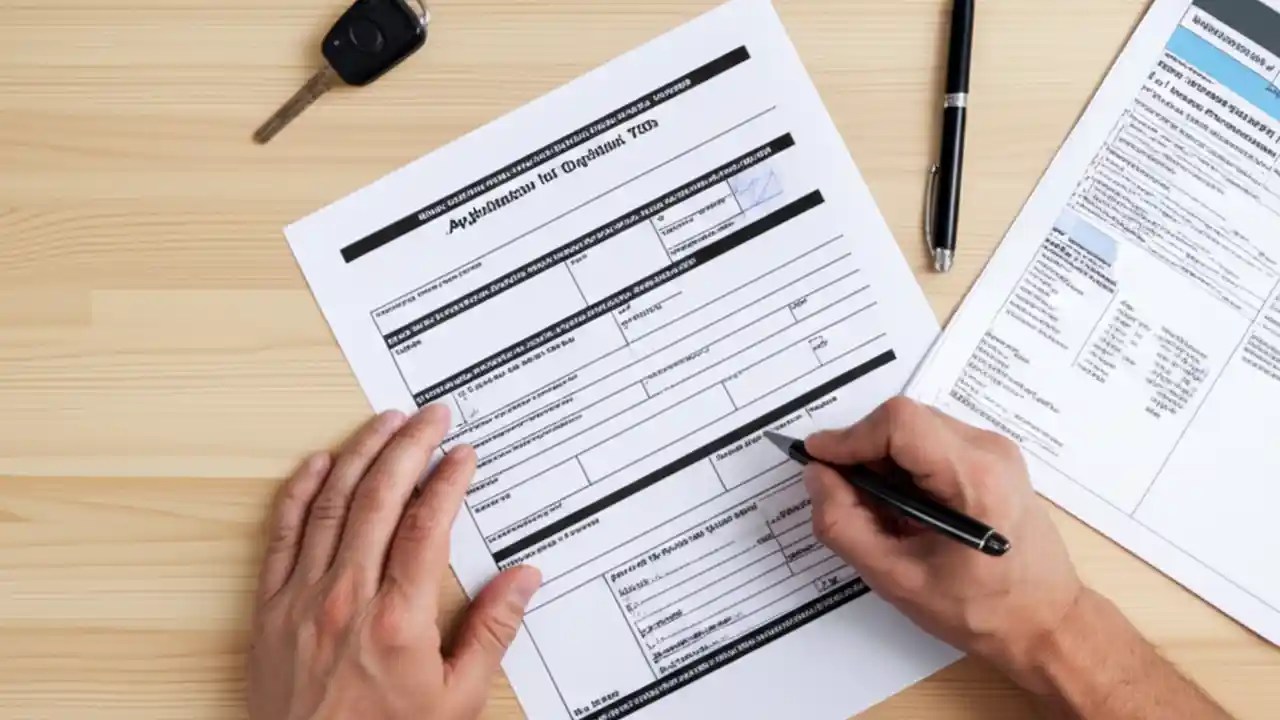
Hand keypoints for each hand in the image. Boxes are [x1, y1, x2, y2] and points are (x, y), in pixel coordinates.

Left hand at [247, 406, 541, 719]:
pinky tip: (319, 464)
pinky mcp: (271, 609)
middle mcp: (347, 599)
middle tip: (430, 416)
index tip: (462, 455)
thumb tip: (524, 579)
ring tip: (384, 423)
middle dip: (409, 446)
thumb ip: (492, 632)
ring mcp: (303, 599)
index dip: (448, 480)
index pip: (428, 525)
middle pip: (381, 498)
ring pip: (332, 504)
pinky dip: (300, 492)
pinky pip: (282, 534)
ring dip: (360, 454)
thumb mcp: (458, 699)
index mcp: (398, 621)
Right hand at [803, 397, 1081, 686]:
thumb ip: (844, 525)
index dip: (850, 437)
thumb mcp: (896, 579)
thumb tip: (817, 476)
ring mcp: (996, 451)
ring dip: (883, 459)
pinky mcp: (993, 457)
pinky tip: (905, 507)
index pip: (900, 423)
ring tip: (879, 509)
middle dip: (863, 451)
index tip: (817, 460)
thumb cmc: (979, 610)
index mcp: (975, 480)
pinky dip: (904, 464)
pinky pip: (932, 440)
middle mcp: (990, 451)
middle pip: (905, 420)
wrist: (1046, 621)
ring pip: (915, 427)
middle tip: (847, 496)